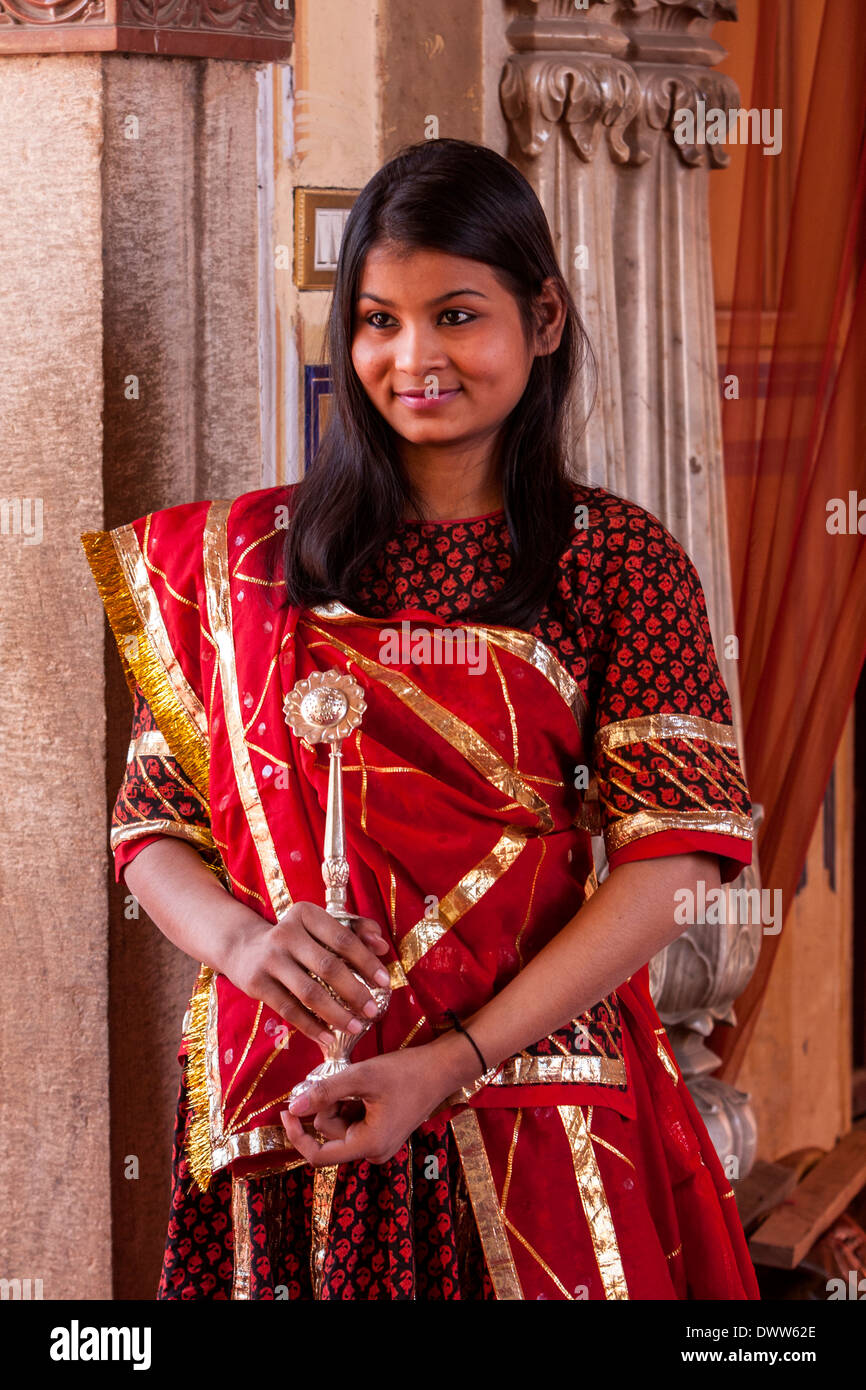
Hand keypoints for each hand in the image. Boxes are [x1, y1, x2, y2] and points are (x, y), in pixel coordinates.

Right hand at [224, 901, 391, 1044]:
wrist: (243, 948)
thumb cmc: (295, 939)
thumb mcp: (320, 926)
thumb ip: (355, 930)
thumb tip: (382, 946)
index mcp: (306, 914)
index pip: (343, 939)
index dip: (366, 961)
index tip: (384, 982)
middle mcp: (285, 933)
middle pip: (328, 967)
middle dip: (355, 992)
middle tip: (373, 1011)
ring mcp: (269, 959)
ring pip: (309, 992)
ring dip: (336, 1013)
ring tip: (355, 1027)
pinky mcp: (257, 984)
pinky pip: (289, 1010)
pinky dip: (311, 1026)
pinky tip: (328, 1036)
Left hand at [279, 1046, 451, 1166]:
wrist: (442, 1068)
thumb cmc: (405, 1072)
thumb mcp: (361, 1077)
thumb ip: (324, 1093)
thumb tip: (292, 1107)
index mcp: (368, 1145)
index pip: (318, 1155)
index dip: (297, 1135)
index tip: (286, 1111)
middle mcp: (373, 1152)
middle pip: (329, 1135)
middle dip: (329, 1106)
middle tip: (345, 1080)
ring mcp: (379, 1145)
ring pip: (340, 1126)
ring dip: (341, 1103)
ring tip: (362, 1084)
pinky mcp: (382, 1135)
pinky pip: (353, 1123)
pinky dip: (352, 1104)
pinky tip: (369, 1090)